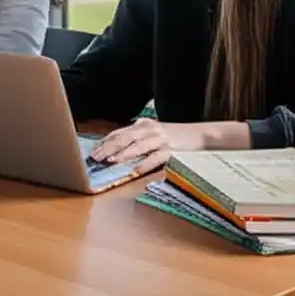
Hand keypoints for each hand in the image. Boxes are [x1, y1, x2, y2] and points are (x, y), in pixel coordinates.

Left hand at [90, 118, 206, 175]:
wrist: (200, 134)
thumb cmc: (173, 136)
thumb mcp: (152, 134)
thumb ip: (136, 138)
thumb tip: (116, 149)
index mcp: (142, 125)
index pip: (119, 132)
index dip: (105, 141)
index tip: (94, 150)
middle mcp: (150, 129)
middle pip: (125, 138)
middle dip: (109, 147)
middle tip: (97, 157)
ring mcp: (160, 139)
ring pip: (138, 146)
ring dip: (123, 154)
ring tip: (112, 161)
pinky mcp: (171, 150)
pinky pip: (156, 157)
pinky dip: (145, 164)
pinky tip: (136, 170)